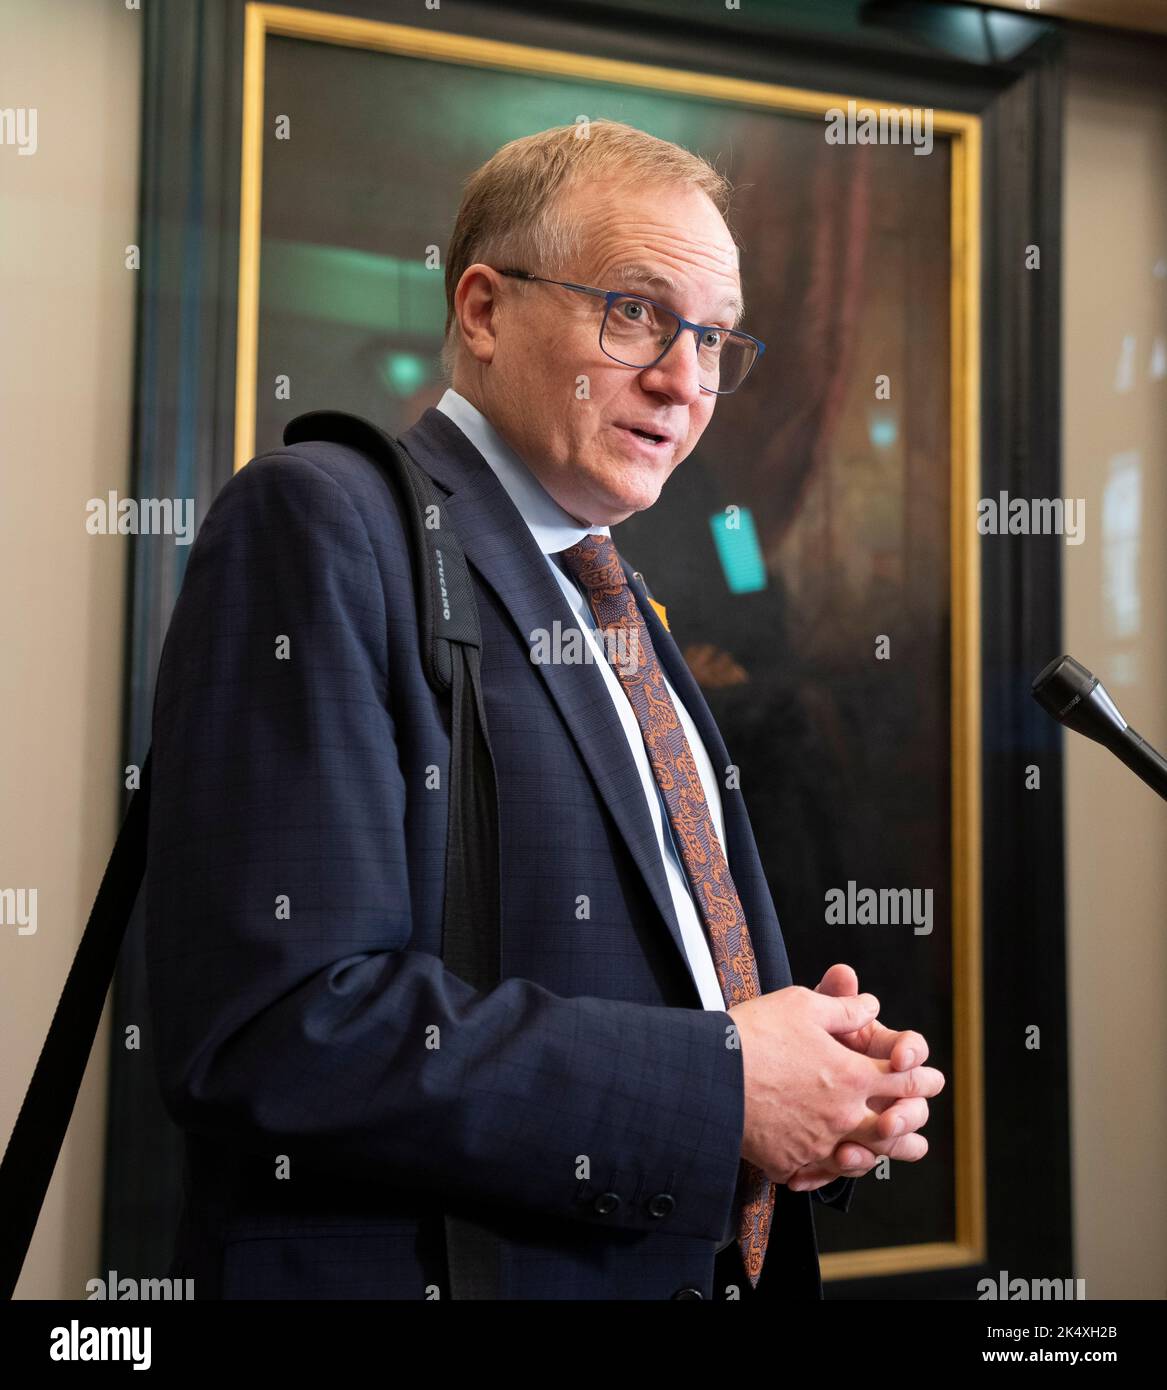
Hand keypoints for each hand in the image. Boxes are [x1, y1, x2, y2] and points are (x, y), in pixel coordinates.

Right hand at [729, 985, 943, 1186]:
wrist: (709, 1077)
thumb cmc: (754, 1035)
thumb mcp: (802, 1005)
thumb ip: (843, 1008)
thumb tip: (870, 1007)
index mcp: (851, 1076)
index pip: (903, 1080)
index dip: (922, 1077)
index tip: (932, 1079)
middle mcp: (842, 1116)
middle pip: (891, 1127)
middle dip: (909, 1120)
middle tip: (916, 1119)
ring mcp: (816, 1144)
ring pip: (859, 1157)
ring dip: (878, 1154)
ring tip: (886, 1152)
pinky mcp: (788, 1162)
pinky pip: (815, 1172)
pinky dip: (824, 1168)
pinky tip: (825, 1163)